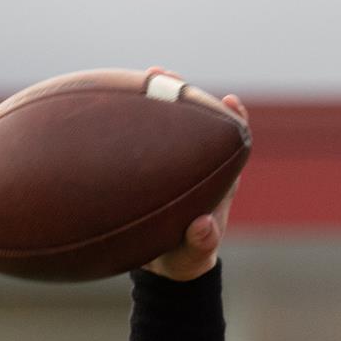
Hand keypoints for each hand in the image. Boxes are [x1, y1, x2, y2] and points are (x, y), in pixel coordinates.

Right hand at [144, 71, 246, 281]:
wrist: (158, 265)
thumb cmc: (183, 259)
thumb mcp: (193, 257)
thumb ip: (201, 245)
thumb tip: (204, 226)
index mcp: (216, 180)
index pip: (230, 143)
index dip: (233, 120)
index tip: (230, 102)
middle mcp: (194, 164)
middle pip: (193, 121)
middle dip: (184, 95)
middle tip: (167, 76)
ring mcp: (167, 162)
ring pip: (164, 123)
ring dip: (155, 98)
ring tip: (145, 75)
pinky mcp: (143, 165)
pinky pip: (135, 138)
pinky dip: (126, 120)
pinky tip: (107, 103)